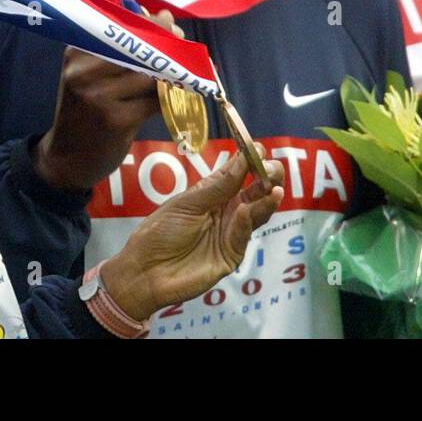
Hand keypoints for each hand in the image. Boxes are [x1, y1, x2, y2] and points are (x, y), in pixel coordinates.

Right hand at [33, 10, 183, 191]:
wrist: (66, 159)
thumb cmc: (84, 110)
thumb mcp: (91, 74)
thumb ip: (125, 48)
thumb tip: (167, 17)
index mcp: (77, 51)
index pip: (123, 26)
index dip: (154, 26)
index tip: (172, 30)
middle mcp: (84, 70)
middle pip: (140, 49)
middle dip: (169, 49)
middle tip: (185, 54)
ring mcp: (100, 96)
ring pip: (152, 76)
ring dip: (175, 76)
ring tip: (184, 77)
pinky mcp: (117, 120)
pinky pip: (156, 101)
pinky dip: (172, 98)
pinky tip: (179, 98)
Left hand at [100, 150, 285, 320]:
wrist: (147, 271)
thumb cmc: (161, 232)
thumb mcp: (187, 204)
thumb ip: (218, 186)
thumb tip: (243, 158)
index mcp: (213, 192)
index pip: (238, 171)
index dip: (249, 159)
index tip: (259, 149)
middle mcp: (227, 209)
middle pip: (256, 190)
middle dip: (266, 177)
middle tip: (271, 169)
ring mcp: (231, 231)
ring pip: (257, 212)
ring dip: (267, 200)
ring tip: (274, 188)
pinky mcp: (232, 253)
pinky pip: (244, 234)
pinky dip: (246, 221)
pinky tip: (246, 209)